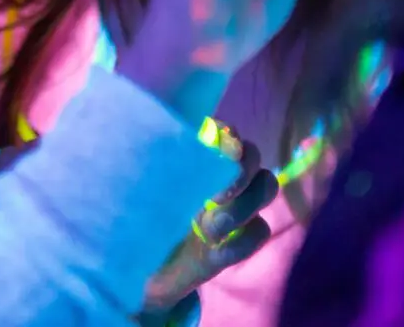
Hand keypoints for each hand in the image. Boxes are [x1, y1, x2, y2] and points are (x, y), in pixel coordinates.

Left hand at [143, 134, 278, 316]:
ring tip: (210, 228)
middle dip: (242, 172)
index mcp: (198, 160)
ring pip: (266, 187)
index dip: (228, 139)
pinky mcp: (240, 241)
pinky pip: (260, 230)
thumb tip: (163, 138)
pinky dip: (241, 242)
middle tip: (216, 196)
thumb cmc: (137, 222)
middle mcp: (221, 177)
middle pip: (253, 156)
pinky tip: (215, 252)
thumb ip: (155, 166)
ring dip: (243, 207)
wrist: (140, 270)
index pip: (227, 133)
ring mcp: (235, 208)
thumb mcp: (141, 192)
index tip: (214, 156)